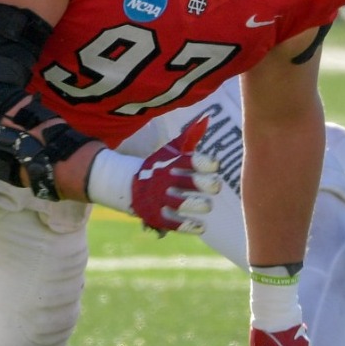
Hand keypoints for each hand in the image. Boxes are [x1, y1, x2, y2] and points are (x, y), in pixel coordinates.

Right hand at [130, 114, 221, 235]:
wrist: (130, 184)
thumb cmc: (160, 166)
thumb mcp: (172, 149)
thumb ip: (190, 136)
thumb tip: (206, 118)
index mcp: (172, 162)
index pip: (194, 161)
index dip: (209, 164)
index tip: (215, 167)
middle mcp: (166, 179)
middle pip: (193, 183)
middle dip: (209, 185)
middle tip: (215, 187)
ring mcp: (160, 198)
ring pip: (185, 204)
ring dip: (200, 205)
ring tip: (207, 205)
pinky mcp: (156, 216)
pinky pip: (175, 224)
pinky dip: (190, 226)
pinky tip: (201, 226)